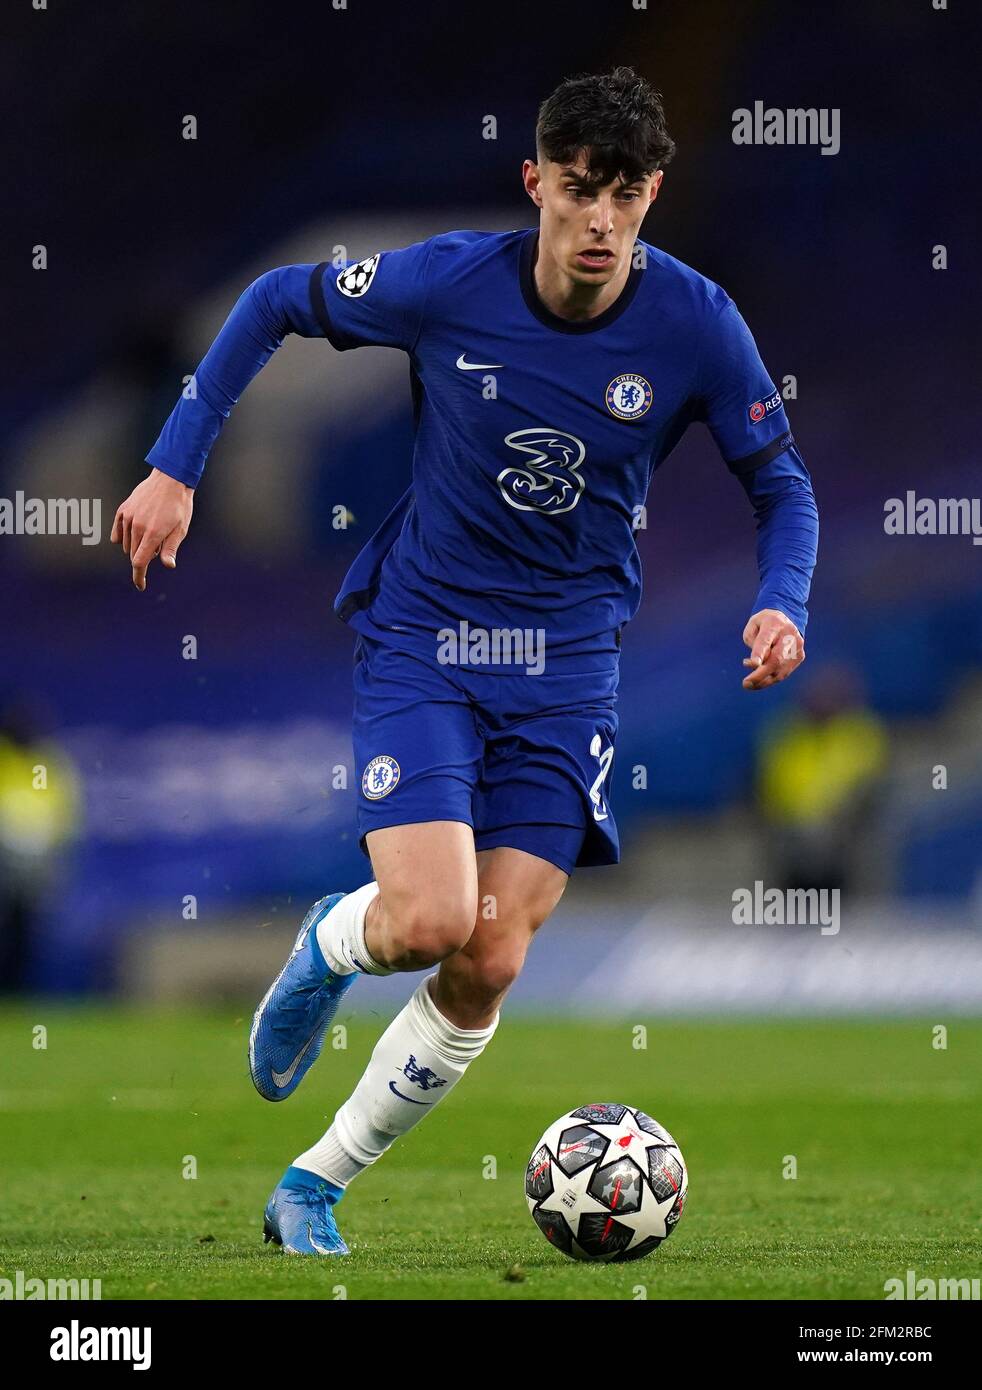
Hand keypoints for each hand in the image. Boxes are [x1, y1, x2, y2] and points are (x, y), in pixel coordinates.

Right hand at [111, 468, 193, 590]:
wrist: (170, 478)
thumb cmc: (179, 505)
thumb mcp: (181, 529)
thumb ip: (171, 548)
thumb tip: (168, 565)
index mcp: (152, 534)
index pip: (139, 562)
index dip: (139, 576)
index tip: (140, 585)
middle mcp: (137, 527)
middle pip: (134, 554)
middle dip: (145, 556)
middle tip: (160, 544)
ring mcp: (128, 517)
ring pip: (126, 544)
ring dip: (137, 546)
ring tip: (153, 532)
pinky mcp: (124, 510)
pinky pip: (118, 531)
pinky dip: (123, 536)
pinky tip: (132, 534)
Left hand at [741, 608, 804, 689]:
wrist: (785, 618)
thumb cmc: (764, 624)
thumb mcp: (752, 626)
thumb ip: (752, 642)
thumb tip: (756, 665)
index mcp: (774, 623)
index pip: (766, 641)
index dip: (759, 653)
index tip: (752, 664)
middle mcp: (789, 635)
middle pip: (776, 659)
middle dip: (760, 674)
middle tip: (745, 684)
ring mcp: (797, 646)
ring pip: (780, 670)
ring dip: (763, 681)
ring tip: (748, 685)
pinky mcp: (800, 656)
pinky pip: (784, 672)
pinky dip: (770, 679)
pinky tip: (759, 681)